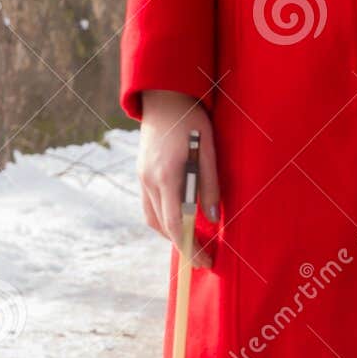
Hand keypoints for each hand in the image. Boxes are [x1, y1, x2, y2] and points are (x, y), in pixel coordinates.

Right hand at [138, 91, 220, 269]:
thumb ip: (210, 185)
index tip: (206, 261)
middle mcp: (150, 180)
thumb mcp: (209, 150)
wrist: (164, 97)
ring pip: (154, 219)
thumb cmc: (192, 120)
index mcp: (168, 176)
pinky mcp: (142, 174)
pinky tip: (181, 222)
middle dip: (185, 246)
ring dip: (173, 235)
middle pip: (164, 227)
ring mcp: (142, 178)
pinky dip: (164, 221)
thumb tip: (214, 217)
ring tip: (195, 242)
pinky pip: (150, 207)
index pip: (176, 223)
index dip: (191, 246)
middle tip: (205, 257)